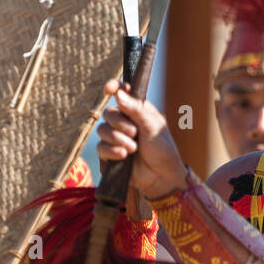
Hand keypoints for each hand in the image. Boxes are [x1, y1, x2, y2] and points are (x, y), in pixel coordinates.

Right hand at [97, 79, 187, 198]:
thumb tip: (118, 94)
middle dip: (119, 123)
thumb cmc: (162, 149)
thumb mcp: (152, 126)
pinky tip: (124, 156)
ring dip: (117, 139)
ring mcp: (116, 138)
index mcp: (137, 111)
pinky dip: (112, 151)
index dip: (113, 87)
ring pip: (102, 130)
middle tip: (134, 133)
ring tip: (133, 149)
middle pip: (108, 113)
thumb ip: (136, 110)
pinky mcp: (110, 154)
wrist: (161, 176)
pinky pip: (100, 147)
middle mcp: (124, 122)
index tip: (108, 89)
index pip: (121, 93)